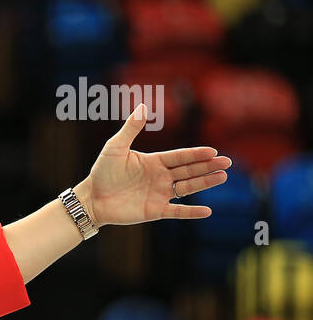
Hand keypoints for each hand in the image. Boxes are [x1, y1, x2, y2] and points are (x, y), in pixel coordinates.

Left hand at [78, 103, 230, 227]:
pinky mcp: (155, 211)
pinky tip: (207, 211)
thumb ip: (131, 129)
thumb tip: (143, 106)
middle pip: (189, 171)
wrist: (91, 198)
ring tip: (222, 177)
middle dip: (207, 166)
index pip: (180, 157)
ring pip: (187, 188)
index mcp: (154, 162)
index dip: (196, 154)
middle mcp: (161, 177)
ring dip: (205, 183)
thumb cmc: (102, 172)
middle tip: (227, 162)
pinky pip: (176, 212)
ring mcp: (159, 194)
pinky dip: (191, 212)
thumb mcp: (115, 147)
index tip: (213, 151)